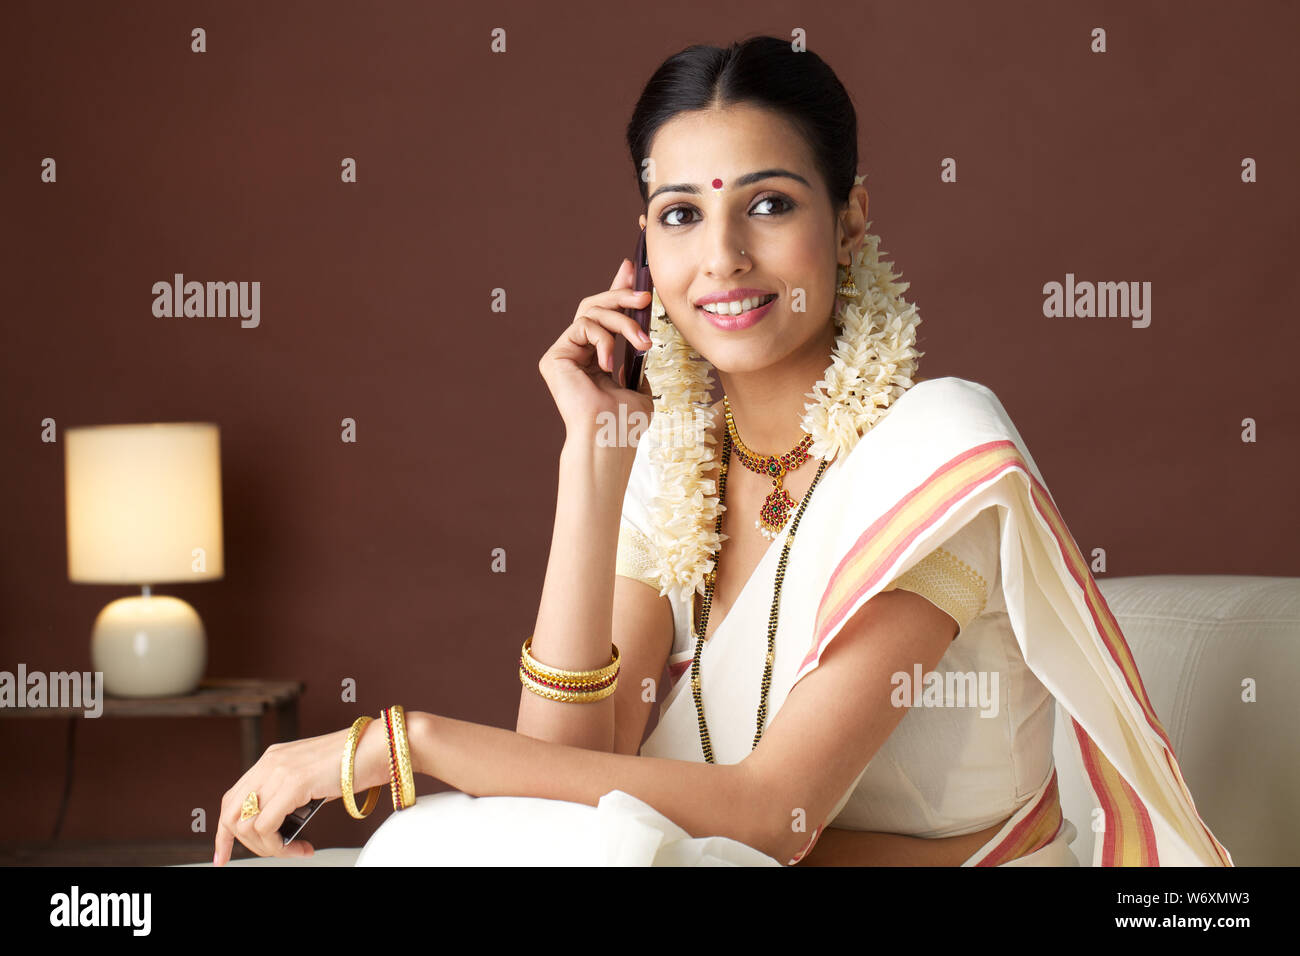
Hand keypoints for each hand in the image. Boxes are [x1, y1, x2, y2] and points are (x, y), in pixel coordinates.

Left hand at [213, 720, 387, 865]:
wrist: (380, 747)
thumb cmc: (356, 763)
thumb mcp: (313, 778)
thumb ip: (291, 795)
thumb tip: (281, 827)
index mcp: (272, 758)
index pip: (232, 799)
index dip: (225, 831)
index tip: (223, 855)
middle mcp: (269, 762)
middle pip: (231, 813)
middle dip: (242, 844)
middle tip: (272, 852)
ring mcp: (279, 771)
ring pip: (247, 825)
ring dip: (268, 847)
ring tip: (295, 849)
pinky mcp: (293, 783)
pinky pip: (267, 828)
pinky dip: (280, 846)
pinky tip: (303, 847)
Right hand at [538, 258, 655, 439]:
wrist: (609, 438)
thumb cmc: (625, 422)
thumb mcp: (640, 386)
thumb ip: (636, 362)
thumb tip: (641, 341)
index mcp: (595, 359)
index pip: (604, 317)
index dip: (616, 290)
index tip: (631, 270)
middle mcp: (577, 353)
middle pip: (594, 306)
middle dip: (621, 296)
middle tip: (644, 296)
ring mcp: (564, 354)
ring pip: (591, 313)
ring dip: (622, 322)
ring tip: (642, 341)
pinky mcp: (554, 356)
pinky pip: (582, 327)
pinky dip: (603, 339)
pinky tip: (609, 362)